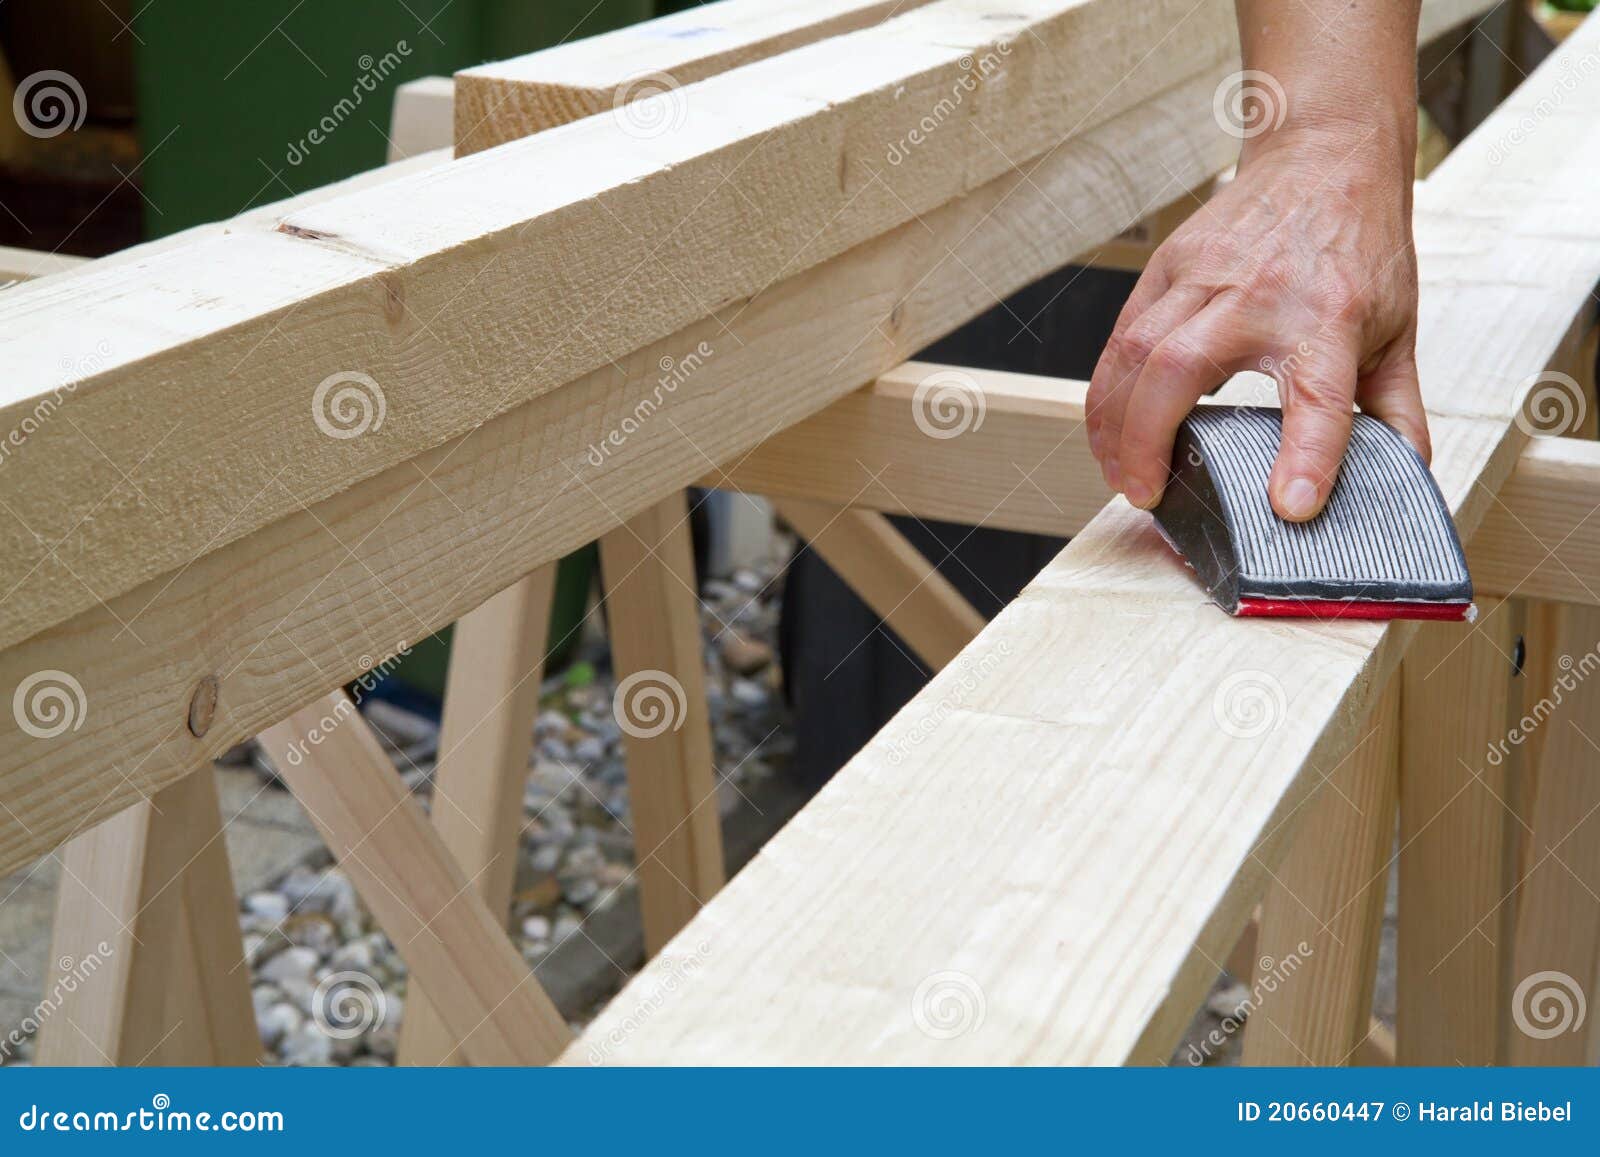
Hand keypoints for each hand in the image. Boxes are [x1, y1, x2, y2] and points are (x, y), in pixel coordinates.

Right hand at [1085, 123, 1426, 521]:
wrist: (1326, 154)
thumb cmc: (1359, 244)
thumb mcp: (1396, 328)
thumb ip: (1396, 410)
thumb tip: (1403, 478)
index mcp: (1330, 317)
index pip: (1320, 395)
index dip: (1305, 455)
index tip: (1289, 507)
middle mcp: (1260, 293)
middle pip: (1179, 369)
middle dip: (1148, 442)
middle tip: (1148, 495)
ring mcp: (1204, 274)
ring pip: (1134, 353)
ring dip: (1114, 423)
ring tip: (1119, 473)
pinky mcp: (1168, 265)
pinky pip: (1120, 335)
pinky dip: (1105, 389)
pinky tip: (1107, 428)